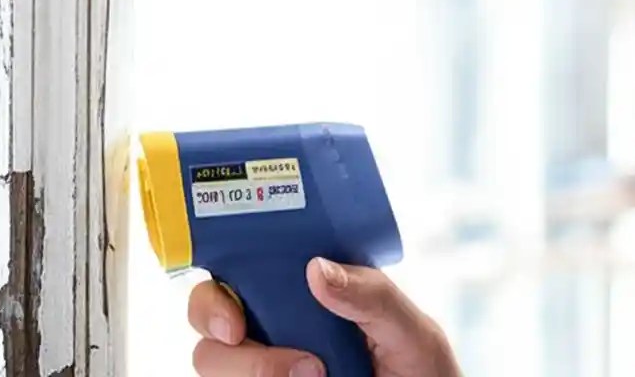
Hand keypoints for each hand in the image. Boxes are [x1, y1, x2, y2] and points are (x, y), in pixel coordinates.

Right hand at [188, 257, 462, 376]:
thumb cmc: (425, 375)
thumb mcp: (413, 332)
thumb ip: (373, 296)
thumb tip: (317, 268)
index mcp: (307, 291)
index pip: (243, 270)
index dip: (219, 285)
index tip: (233, 315)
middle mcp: (278, 326)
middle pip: (209, 316)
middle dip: (218, 327)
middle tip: (260, 349)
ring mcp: (268, 365)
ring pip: (213, 361)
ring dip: (250, 369)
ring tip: (315, 376)